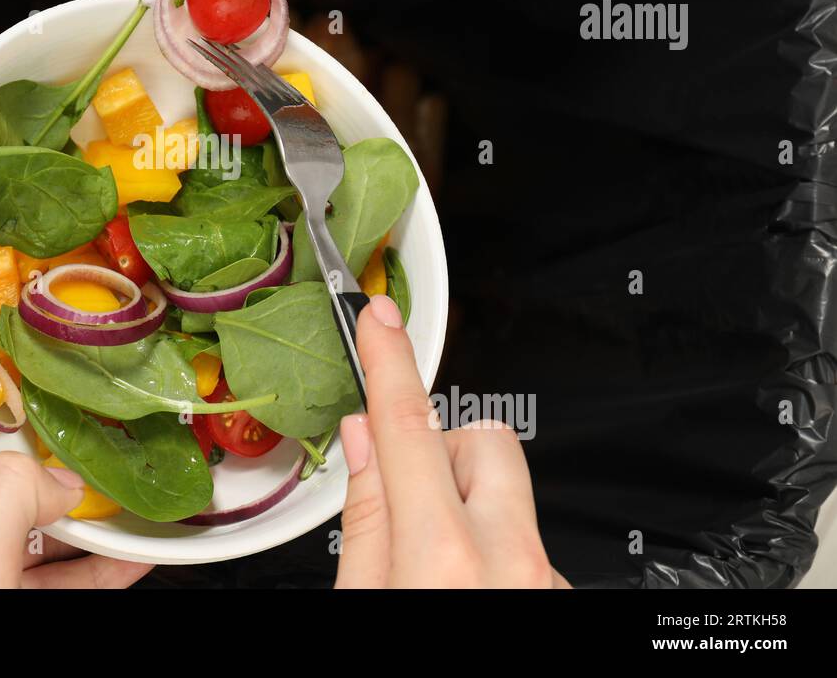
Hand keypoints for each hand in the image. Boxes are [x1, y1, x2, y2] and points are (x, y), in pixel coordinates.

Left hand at [0, 368, 153, 587]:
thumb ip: (11, 494)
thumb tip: (61, 477)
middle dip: (34, 423)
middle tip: (77, 394)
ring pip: (31, 512)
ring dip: (78, 496)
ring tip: (125, 474)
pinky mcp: (5, 597)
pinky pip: (58, 569)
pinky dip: (99, 561)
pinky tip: (138, 553)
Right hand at [335, 296, 568, 587]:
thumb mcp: (361, 603)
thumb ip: (365, 521)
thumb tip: (364, 442)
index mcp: (444, 556)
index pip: (409, 427)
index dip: (389, 360)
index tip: (379, 319)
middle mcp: (511, 559)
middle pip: (484, 438)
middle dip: (442, 446)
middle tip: (407, 496)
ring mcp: (545, 577)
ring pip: (506, 493)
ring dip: (465, 507)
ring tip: (432, 567)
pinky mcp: (561, 592)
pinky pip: (523, 540)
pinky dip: (489, 552)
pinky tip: (464, 589)